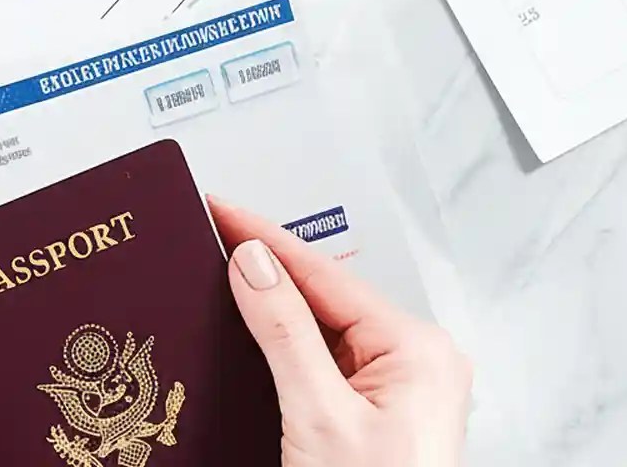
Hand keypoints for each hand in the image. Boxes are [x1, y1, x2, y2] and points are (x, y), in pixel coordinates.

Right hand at [211, 196, 471, 466]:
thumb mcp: (318, 415)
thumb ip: (285, 333)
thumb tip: (253, 262)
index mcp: (417, 350)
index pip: (325, 275)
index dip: (265, 238)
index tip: (220, 211)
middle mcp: (415, 361)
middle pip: (325, 297)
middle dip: (265, 270)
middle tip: (210, 238)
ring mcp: (398, 389)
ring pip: (322, 329)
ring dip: (272, 309)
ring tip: (220, 277)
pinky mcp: (377, 414)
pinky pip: (325, 363)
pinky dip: (285, 348)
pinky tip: (250, 335)